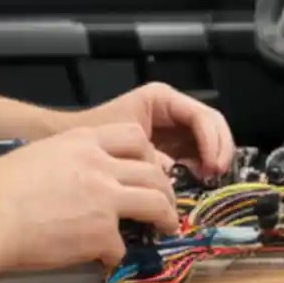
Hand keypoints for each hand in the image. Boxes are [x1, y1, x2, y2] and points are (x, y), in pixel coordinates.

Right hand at [0, 123, 177, 270]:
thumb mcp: (38, 156)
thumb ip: (68, 161)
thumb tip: (78, 182)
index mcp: (82, 141)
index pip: (135, 136)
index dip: (150, 154)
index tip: (151, 168)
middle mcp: (100, 165)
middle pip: (153, 172)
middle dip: (165, 190)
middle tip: (165, 204)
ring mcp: (104, 198)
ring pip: (154, 203)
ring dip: (164, 218)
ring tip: (166, 228)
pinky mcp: (101, 233)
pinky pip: (121, 245)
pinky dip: (116, 253)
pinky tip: (104, 258)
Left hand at [85, 82, 234, 176]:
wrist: (64, 141)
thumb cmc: (90, 135)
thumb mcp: (124, 142)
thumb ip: (151, 159)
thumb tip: (173, 180)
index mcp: (162, 100)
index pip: (202, 117)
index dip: (213, 141)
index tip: (213, 167)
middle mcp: (172, 110)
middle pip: (212, 126)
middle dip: (219, 150)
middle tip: (216, 176)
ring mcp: (173, 128)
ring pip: (208, 140)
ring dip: (213, 160)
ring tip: (209, 181)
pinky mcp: (170, 146)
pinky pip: (195, 154)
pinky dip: (201, 167)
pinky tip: (197, 182)